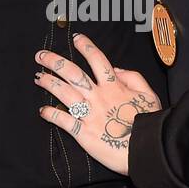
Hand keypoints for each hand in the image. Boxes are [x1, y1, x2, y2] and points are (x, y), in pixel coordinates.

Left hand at [34, 32, 161, 173]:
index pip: (97, 60)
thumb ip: (134, 77)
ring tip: (38, 77)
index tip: (76, 39)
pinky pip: (63, 120)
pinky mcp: (83, 133)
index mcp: (114, 86)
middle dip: (55, 62)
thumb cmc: (150, 123)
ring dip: (49, 83)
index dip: (86, 47)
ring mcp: (88, 114)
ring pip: (64, 93)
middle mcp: (98, 97)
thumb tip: (117, 69)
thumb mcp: (149, 94)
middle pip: (72, 73)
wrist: (145, 149)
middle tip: (41, 56)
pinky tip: (42, 111)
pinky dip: (51, 114)